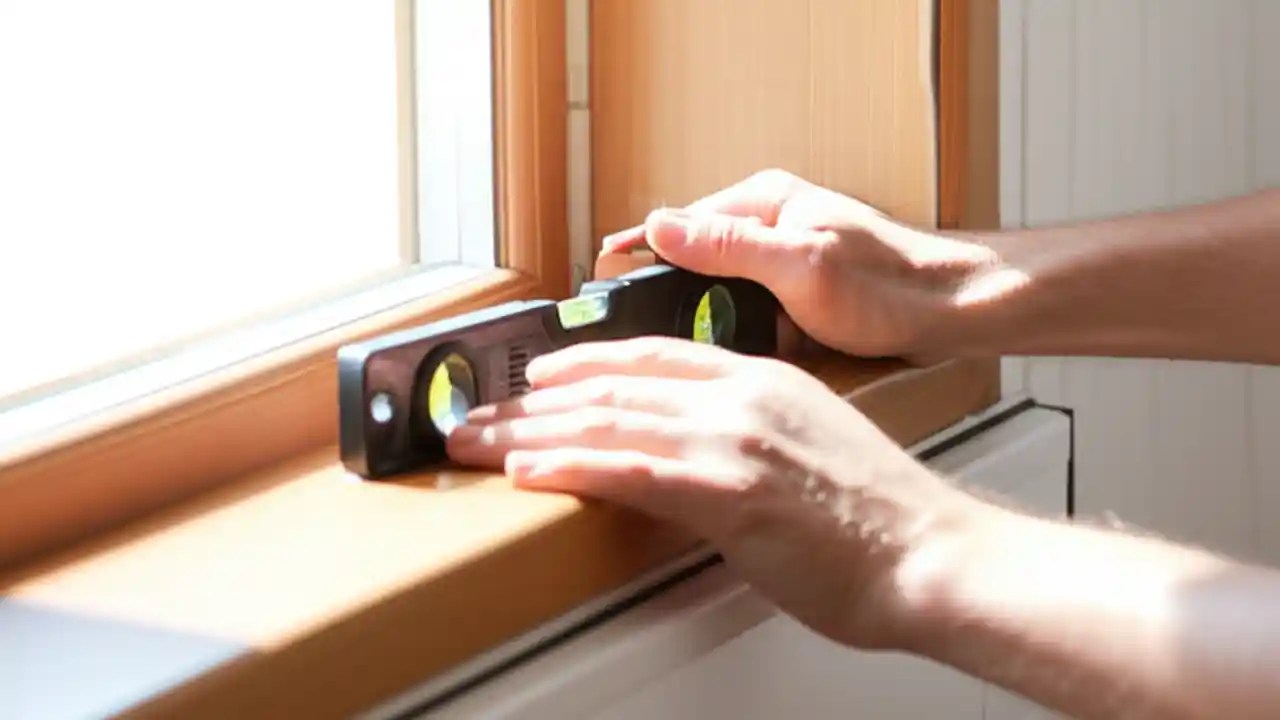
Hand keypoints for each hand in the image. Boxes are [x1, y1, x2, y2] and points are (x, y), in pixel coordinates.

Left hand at [446, 336, 983, 648]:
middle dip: (532, 401)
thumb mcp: (813, 445)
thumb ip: (752, 434)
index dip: (584, 360)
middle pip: (612, 384)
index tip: (538, 374)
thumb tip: (702, 454)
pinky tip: (528, 471)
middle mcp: (740, 397)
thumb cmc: (881, 516)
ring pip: (607, 421)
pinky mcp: (727, 491)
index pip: (653, 352)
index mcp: (762, 379)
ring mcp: (732, 440)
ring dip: (529, 433)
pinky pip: (628, 470)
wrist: (931, 553)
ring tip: (476, 441)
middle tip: (478, 413)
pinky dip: (569, 468)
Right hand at [600, 169, 1004, 361]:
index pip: (678, 223)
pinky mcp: (796, 295)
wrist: (953, 312)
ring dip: (707, 325)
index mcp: (763, 202)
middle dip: (670, 300)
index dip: (637, 254)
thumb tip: (658, 227)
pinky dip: (740, 339)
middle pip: (693, 262)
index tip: (601, 277)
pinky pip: (748, 317)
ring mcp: (781, 261)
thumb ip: (727, 246)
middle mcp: (768, 225)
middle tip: (637, 338)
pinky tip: (735, 366)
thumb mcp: (799, 265)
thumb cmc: (889, 284)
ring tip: (679, 361)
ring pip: (718, 295)